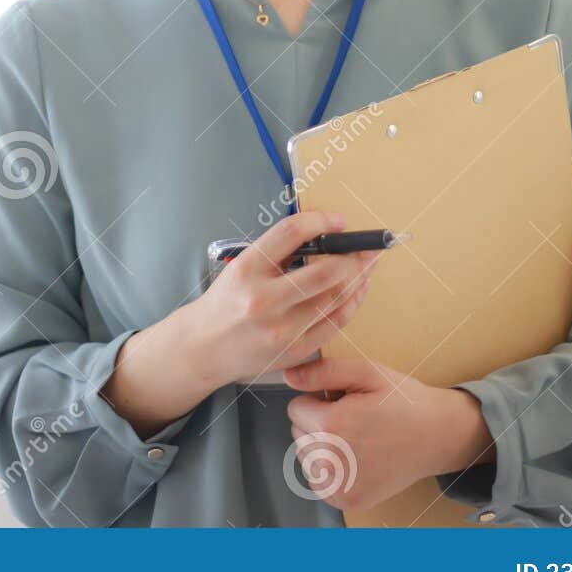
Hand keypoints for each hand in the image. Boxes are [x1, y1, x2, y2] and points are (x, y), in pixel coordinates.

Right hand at [188, 210, 382, 388]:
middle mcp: (263, 300)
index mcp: (246, 269)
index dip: (321, 221)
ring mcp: (280, 329)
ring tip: (368, 265)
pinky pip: (334, 323)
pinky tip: (358, 291)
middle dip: (354, 257)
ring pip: (335, 298)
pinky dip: (352, 304)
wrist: (204, 347)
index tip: (339, 221)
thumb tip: (325, 235)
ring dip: (359, 279)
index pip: (291, 233)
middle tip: (368, 247)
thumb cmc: (227, 302)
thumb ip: (278, 252)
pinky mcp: (293, 350)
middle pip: (324, 272)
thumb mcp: (241, 266)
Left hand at [281, 357, 495, 512]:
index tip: (345, 400)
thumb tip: (288, 376)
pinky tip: (357, 457)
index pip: (295, 407)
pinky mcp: (346, 501)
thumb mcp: (367, 372)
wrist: (437, 436)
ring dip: (323, 444)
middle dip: (319, 422)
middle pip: (298, 432)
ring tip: (358, 436)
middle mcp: (330, 462)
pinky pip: (318, 479)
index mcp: (331, 427)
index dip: (319, 399)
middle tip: (355, 418)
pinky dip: (332, 467)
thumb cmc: (403, 401)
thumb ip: (323, 372)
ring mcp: (338, 486)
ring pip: (306, 456)